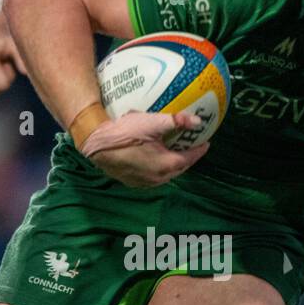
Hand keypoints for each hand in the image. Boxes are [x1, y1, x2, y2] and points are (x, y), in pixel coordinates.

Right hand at [82, 110, 208, 187]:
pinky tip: (156, 158)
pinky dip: (159, 168)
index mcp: (166, 165)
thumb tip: (197, 121)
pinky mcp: (133, 182)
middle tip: (191, 145)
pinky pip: (153, 176)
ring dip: (173, 164)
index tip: (206, 142)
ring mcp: (144, 182)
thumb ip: (176, 121)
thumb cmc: (125, 134)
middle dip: (187, 158)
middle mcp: (157, 178)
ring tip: (175, 151)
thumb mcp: (152, 122)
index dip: (199, 150)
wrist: (97, 144)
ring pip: (166, 174)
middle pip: (179, 168)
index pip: (190, 158)